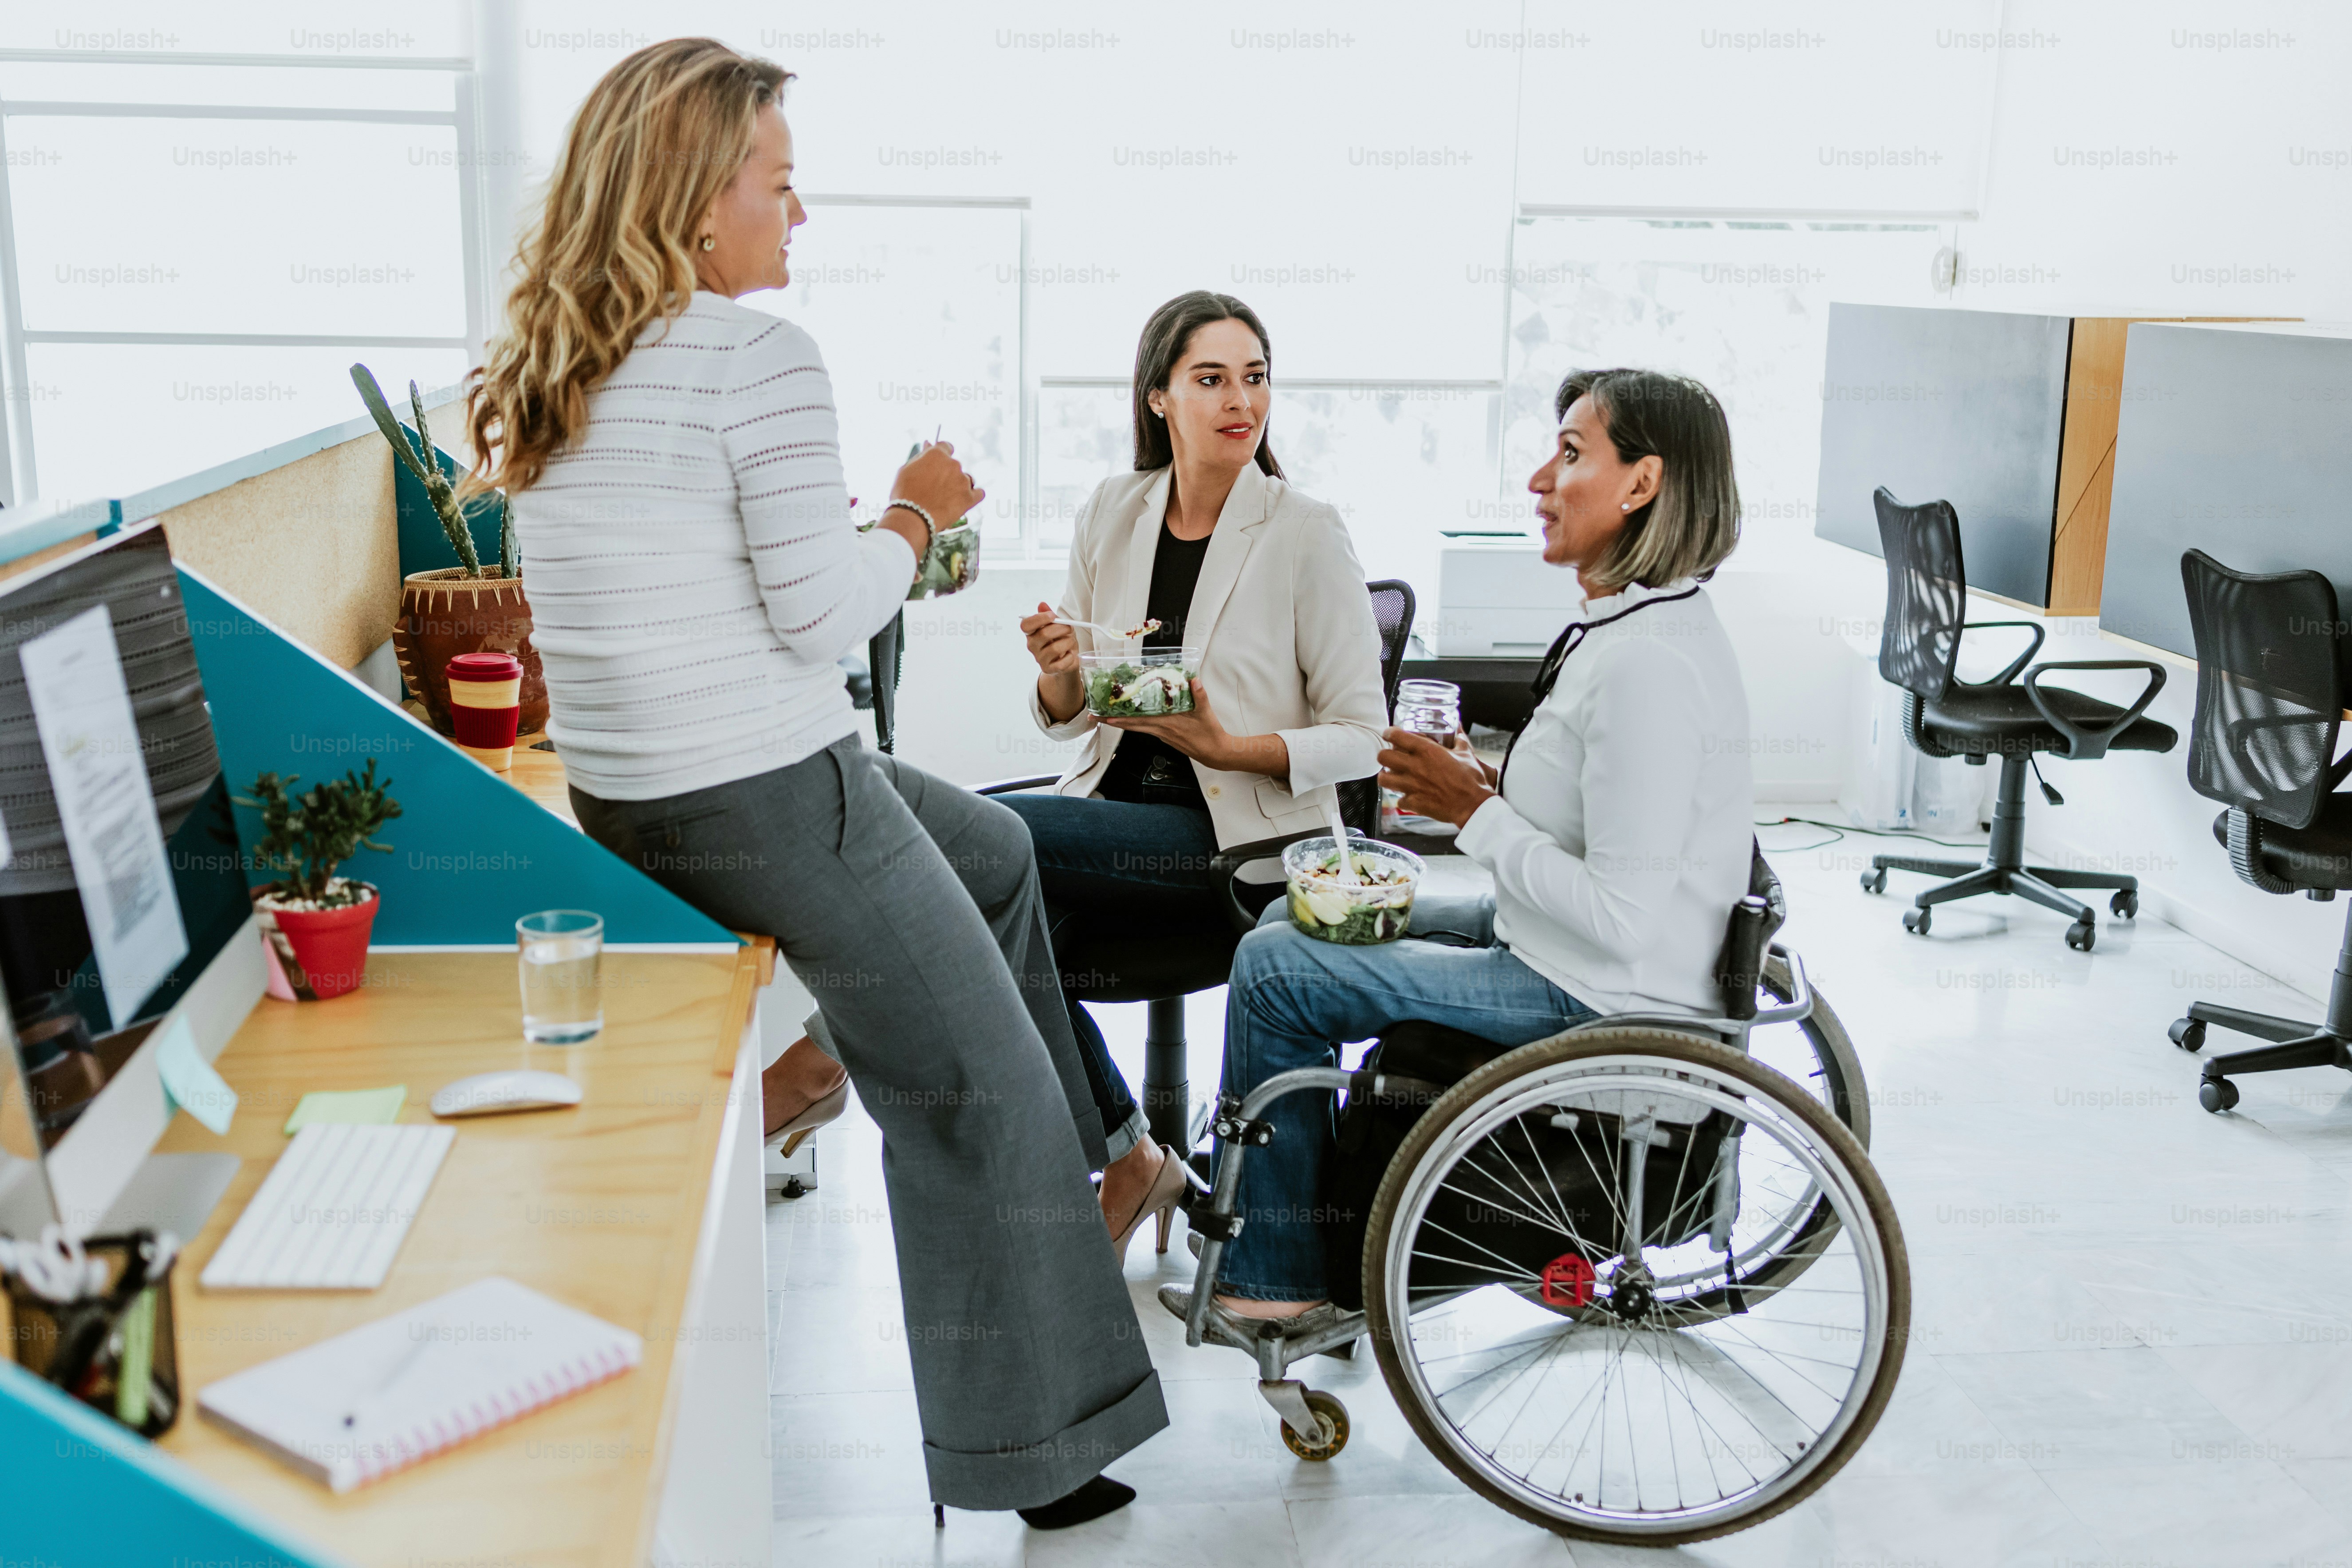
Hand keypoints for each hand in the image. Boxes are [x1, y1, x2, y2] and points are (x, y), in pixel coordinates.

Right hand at [892, 440, 981, 525]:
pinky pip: (979, 493)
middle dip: (946, 474)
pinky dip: (973, 496)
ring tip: (945, 498)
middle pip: (954, 466)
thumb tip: (929, 444)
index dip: (942, 455)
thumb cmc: (906, 493)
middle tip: (934, 489)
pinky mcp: (969, 498)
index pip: (946, 447)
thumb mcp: (907, 469)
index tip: (938, 464)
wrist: (913, 517)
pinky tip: (963, 500)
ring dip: (958, 485)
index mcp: (937, 454)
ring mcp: (963, 481)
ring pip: (966, 479)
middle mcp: (953, 464)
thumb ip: (921, 456)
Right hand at [1019, 602, 1079, 676]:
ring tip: (1071, 642)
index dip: (1039, 619)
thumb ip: (1050, 615)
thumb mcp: (1058, 625)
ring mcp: (1039, 659)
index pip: (1026, 625)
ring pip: (1055, 648)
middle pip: (1043, 634)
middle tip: (1070, 628)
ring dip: (1068, 642)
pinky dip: (1070, 657)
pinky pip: (1062, 662)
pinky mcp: (1048, 669)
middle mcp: (1032, 646)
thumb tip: (1042, 604)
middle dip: (1061, 628)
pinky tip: (1070, 654)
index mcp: (1031, 633)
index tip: (1052, 615)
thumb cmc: (1061, 640)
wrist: (1067, 660)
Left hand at [1103, 678, 1232, 764]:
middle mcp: (1161, 730)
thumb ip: (1199, 695)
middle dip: (1112, 721)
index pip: (1139, 721)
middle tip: (1095, 717)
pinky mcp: (1166, 737)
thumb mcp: (1205, 712)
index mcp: (1167, 723)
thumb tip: (1194, 680)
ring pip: (1137, 728)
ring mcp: (1162, 735)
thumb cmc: (1209, 733)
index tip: (1105, 716)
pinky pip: (1146, 729)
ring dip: (1121, 723)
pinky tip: (1131, 720)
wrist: (1215, 752)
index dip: (1121, 719)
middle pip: (1132, 726)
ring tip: (1106, 718)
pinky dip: (1135, 725)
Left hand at [1379, 727, 1494, 829]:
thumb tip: (1458, 729)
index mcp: (1427, 751)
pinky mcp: (1413, 802)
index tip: (1390, 734)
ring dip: (1387, 777)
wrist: (1473, 805)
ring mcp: (1412, 786)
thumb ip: (1459, 740)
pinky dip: (1403, 799)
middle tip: (1391, 757)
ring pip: (1383, 779)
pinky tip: (1409, 797)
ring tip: (1393, 776)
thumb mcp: (1466, 754)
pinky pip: (1398, 800)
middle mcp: (1415, 767)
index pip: (1396, 736)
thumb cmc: (1471, 780)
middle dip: (1384, 755)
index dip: (1389, 733)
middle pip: (1383, 756)